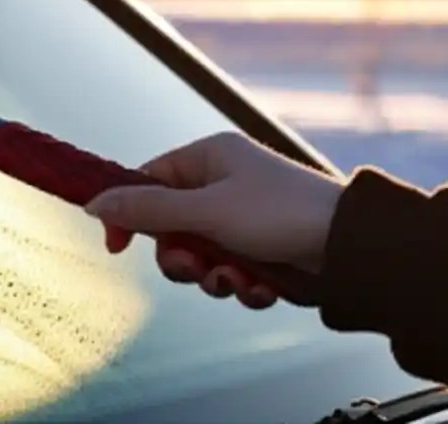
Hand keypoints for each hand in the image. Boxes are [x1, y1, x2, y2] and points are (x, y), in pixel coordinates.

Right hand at [84, 132, 342, 308]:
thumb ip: (148, 210)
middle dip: (182, 258)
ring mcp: (243, 218)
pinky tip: (262, 288)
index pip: (148, 181)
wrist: (352, 247)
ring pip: (200, 255)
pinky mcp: (263, 249)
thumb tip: (94, 203)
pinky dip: (242, 286)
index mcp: (208, 158)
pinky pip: (231, 271)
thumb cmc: (281, 214)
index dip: (129, 214)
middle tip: (195, 269)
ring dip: (213, 277)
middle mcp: (224, 184)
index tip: (117, 246)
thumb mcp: (206, 212)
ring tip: (237, 282)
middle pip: (171, 227)